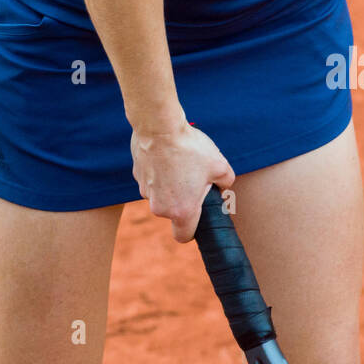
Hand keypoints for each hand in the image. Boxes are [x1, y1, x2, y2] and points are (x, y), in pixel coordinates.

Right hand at [130, 115, 234, 241]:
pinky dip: (160, 172)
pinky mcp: (137, 176)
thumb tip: (222, 187)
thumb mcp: (220, 166)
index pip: (184, 236)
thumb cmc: (191, 149)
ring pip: (162, 195)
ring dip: (172, 185)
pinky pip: (152, 180)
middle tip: (196, 179)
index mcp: (182, 211)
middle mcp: (160, 207)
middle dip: (185, 199)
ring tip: (182, 162)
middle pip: (173, 212)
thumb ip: (226, 182)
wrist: (159, 126)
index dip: (193, 231)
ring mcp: (145, 192)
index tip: (199, 217)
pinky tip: (168, 155)